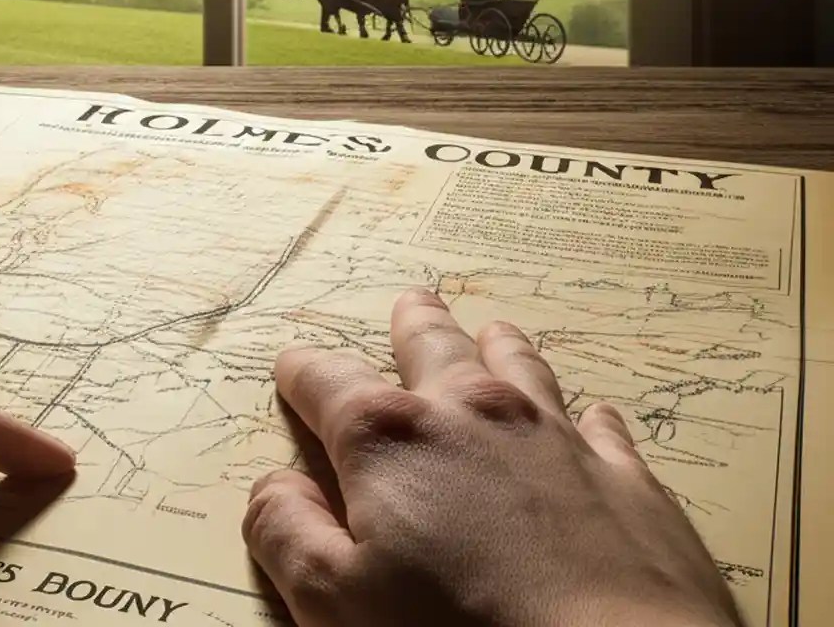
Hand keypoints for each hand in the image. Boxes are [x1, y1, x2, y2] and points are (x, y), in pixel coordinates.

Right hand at [243, 288, 741, 626]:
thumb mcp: (334, 601)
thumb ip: (288, 534)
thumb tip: (274, 487)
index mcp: (389, 440)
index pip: (328, 383)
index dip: (302, 372)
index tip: (292, 365)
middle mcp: (472, 415)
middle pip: (433, 347)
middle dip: (413, 325)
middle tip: (410, 304)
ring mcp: (556, 439)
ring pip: (521, 366)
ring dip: (499, 347)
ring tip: (492, 331)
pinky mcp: (626, 479)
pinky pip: (600, 425)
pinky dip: (586, 416)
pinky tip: (590, 416)